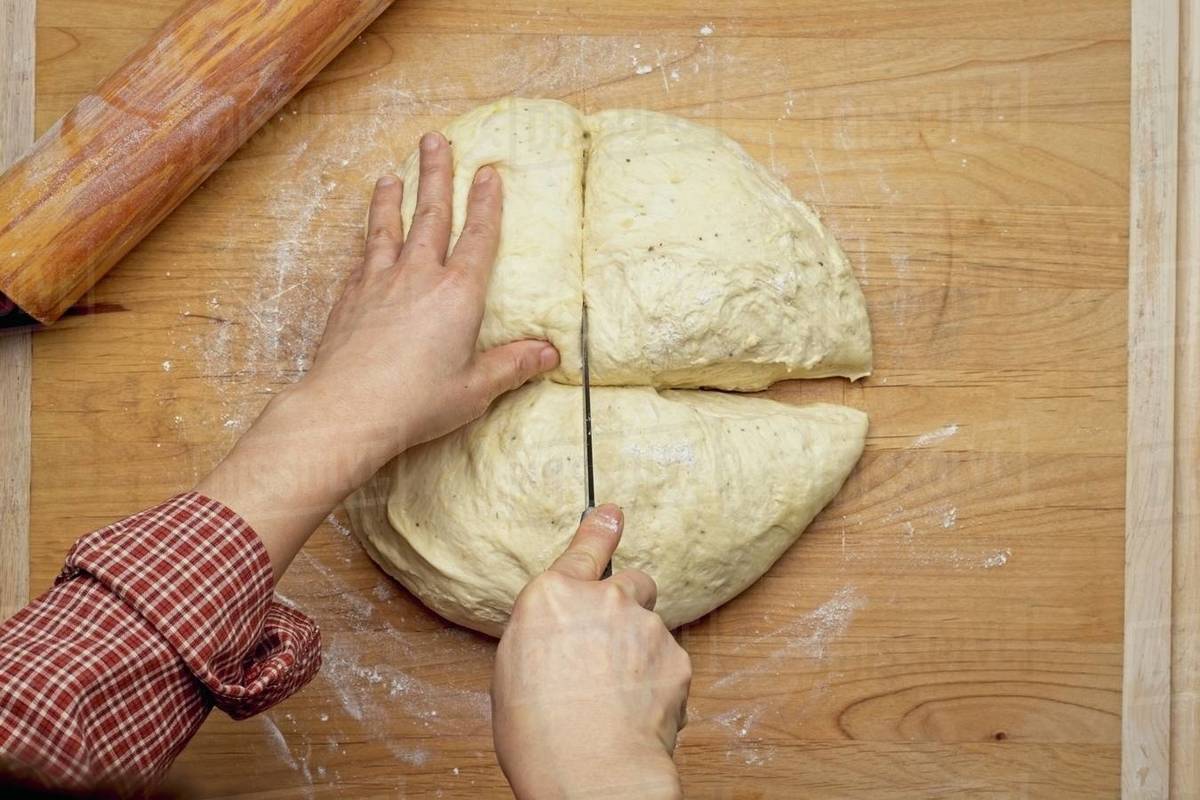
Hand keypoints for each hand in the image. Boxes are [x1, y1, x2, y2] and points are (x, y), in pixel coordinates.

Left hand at [304, 131, 558, 457]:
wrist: (347, 408)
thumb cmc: (417, 402)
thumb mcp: (476, 389)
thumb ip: (512, 366)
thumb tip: (550, 354)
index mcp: (458, 294)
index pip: (478, 237)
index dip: (486, 203)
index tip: (488, 172)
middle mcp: (419, 277)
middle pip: (431, 215)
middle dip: (436, 175)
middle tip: (435, 141)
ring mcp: (379, 283)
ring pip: (388, 228)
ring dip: (391, 199)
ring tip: (391, 175)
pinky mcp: (349, 298)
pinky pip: (362, 257)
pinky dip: (367, 239)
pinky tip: (366, 237)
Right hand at [492, 505, 690, 799]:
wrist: (590, 770)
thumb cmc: (537, 733)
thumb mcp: (513, 671)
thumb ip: (545, 635)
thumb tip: (561, 637)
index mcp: (551, 596)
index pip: (586, 546)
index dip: (602, 528)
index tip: (614, 513)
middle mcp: (603, 598)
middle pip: (630, 583)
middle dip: (626, 606)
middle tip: (611, 647)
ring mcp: (645, 625)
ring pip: (652, 626)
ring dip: (640, 650)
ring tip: (617, 697)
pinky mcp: (677, 657)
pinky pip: (669, 661)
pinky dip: (658, 682)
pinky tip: (638, 711)